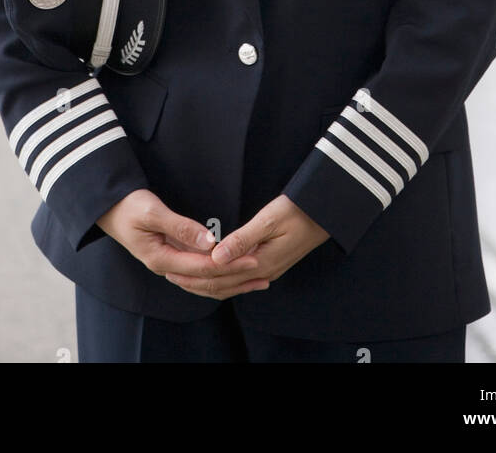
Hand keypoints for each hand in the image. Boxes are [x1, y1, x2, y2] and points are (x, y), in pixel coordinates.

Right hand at [96, 190, 265, 294]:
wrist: (108, 207)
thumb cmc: (128, 206)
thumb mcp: (152, 212)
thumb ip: (181, 226)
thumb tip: (210, 240)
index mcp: (161, 258)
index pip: (202, 267)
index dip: (229, 264)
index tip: (253, 259)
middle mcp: (166, 266)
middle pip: (206, 279)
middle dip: (235, 277)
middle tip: (262, 272)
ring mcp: (169, 262)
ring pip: (204, 278)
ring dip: (230, 278)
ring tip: (255, 276)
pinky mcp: (172, 255)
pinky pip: (198, 268)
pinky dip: (218, 269)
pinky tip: (233, 266)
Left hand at [163, 195, 330, 298]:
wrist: (326, 212)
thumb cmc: (298, 210)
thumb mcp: (270, 219)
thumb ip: (242, 239)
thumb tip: (216, 256)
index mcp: (260, 262)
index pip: (219, 274)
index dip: (194, 271)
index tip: (172, 266)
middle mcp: (263, 272)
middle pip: (221, 285)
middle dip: (194, 282)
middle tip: (169, 275)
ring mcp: (268, 271)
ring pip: (230, 286)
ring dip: (206, 283)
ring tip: (183, 276)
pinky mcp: (270, 265)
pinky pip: (239, 280)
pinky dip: (221, 280)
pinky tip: (213, 273)